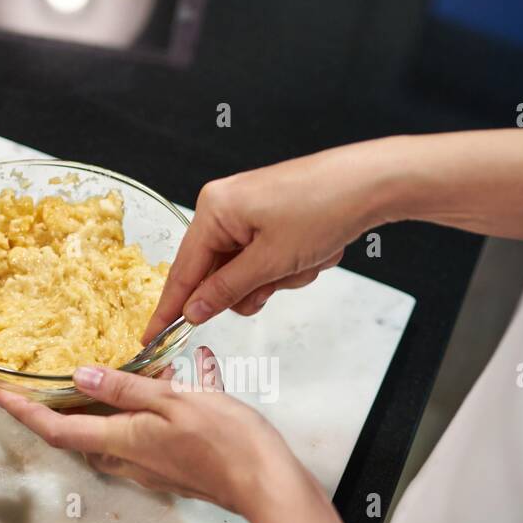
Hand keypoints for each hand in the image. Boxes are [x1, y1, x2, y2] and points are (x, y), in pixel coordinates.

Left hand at [0, 347, 311, 520]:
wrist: (265, 483)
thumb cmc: (225, 440)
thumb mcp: (174, 402)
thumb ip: (126, 389)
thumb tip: (80, 375)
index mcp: (123, 441)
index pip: (60, 430)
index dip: (27, 413)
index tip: (0, 397)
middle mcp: (130, 460)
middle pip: (82, 437)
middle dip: (63, 410)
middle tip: (52, 381)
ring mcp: (152, 468)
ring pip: (114, 436)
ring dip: (109, 407)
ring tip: (121, 374)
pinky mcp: (174, 467)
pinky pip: (145, 437)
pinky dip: (145, 411)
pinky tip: (174, 384)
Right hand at [142, 141, 393, 342]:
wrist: (369, 183)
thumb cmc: (321, 209)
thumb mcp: (269, 262)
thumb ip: (226, 290)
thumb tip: (193, 311)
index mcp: (214, 210)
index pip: (182, 272)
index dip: (169, 311)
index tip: (152, 339)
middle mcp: (225, 207)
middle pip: (218, 274)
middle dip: (253, 287)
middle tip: (277, 281)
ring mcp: (249, 212)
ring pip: (248, 272)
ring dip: (278, 277)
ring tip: (304, 260)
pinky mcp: (271, 218)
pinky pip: (268, 259)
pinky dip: (290, 266)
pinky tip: (314, 251)